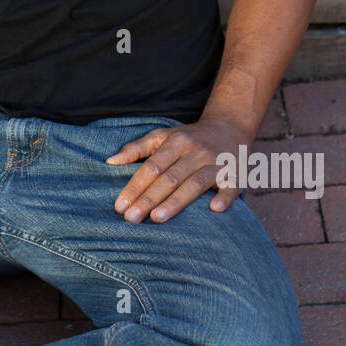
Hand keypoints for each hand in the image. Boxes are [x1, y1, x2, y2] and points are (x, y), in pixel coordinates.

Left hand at [105, 116, 250, 224]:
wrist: (230, 126)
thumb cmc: (189, 137)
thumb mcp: (162, 136)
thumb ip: (136, 148)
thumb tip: (110, 162)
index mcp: (176, 142)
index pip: (151, 167)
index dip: (134, 186)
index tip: (119, 206)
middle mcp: (196, 152)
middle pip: (169, 178)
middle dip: (148, 199)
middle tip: (130, 219)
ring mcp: (216, 163)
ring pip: (194, 184)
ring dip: (175, 202)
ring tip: (156, 219)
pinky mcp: (235, 174)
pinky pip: (231, 186)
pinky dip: (224, 197)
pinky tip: (214, 210)